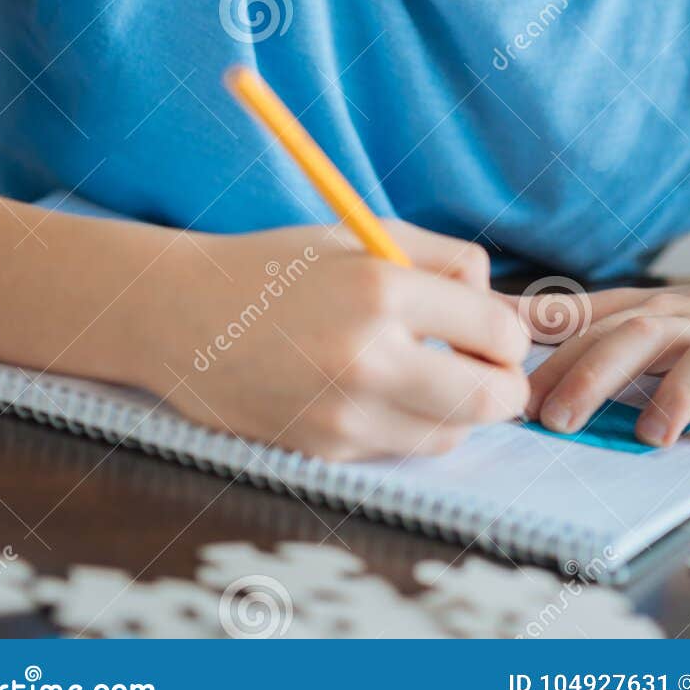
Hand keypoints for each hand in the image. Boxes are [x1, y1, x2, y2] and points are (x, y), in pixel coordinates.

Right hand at [143, 220, 529, 460]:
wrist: (182, 317)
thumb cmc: (279, 268)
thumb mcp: (364, 236)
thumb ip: (447, 260)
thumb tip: (503, 306)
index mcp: (381, 289)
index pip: (498, 334)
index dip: (507, 335)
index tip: (491, 330)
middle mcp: (368, 356)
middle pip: (493, 400)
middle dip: (502, 384)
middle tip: (482, 364)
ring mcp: (345, 414)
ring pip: (454, 434)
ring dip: (457, 409)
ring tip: (422, 372)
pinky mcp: (325, 453)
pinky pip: (403, 451)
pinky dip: (409, 426)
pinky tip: (379, 392)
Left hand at [516, 251, 689, 449]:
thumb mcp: (648, 315)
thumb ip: (579, 322)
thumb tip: (496, 317)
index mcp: (657, 311)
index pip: (596, 324)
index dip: (552, 357)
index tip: (511, 394)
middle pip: (642, 331)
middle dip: (594, 373)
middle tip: (556, 419)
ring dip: (677, 390)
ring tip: (649, 435)